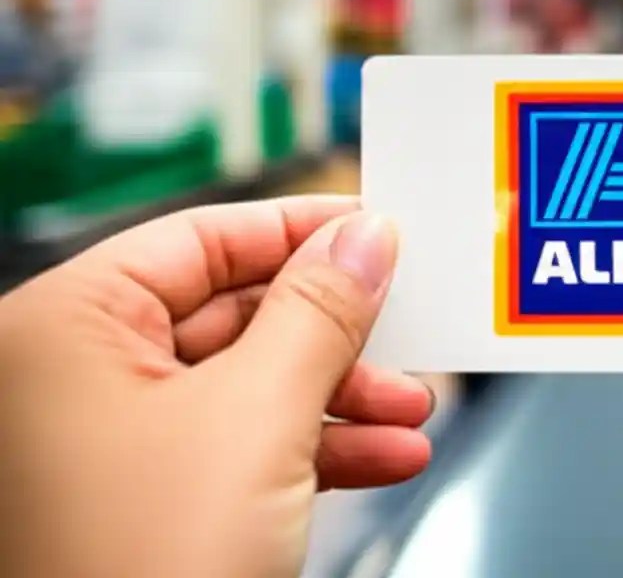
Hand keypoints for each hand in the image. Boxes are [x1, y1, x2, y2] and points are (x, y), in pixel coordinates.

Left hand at [0, 197, 431, 577]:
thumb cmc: (145, 569)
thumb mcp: (259, 417)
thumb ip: (320, 313)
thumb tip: (365, 237)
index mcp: (62, 332)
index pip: (197, 240)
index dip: (297, 230)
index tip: (374, 227)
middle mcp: (72, 381)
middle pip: (231, 315)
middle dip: (335, 335)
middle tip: (407, 322)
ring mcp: (108, 447)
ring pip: (247, 386)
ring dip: (341, 399)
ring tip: (412, 409)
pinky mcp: (148, 501)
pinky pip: (242, 446)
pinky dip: (317, 450)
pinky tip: (385, 456)